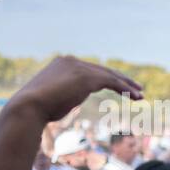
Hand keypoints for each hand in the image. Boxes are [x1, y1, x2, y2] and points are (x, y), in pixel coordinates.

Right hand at [6, 57, 141, 123]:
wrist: (28, 107)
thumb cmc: (37, 108)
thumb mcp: (53, 98)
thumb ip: (64, 94)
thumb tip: (68, 99)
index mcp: (62, 63)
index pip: (91, 70)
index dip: (108, 78)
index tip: (120, 87)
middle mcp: (71, 61)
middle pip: (103, 70)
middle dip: (121, 81)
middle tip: (136, 90)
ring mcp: (78, 67)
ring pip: (110, 76)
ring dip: (127, 86)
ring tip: (140, 95)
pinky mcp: (86, 77)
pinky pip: (111, 82)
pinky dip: (125, 89)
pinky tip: (134, 96)